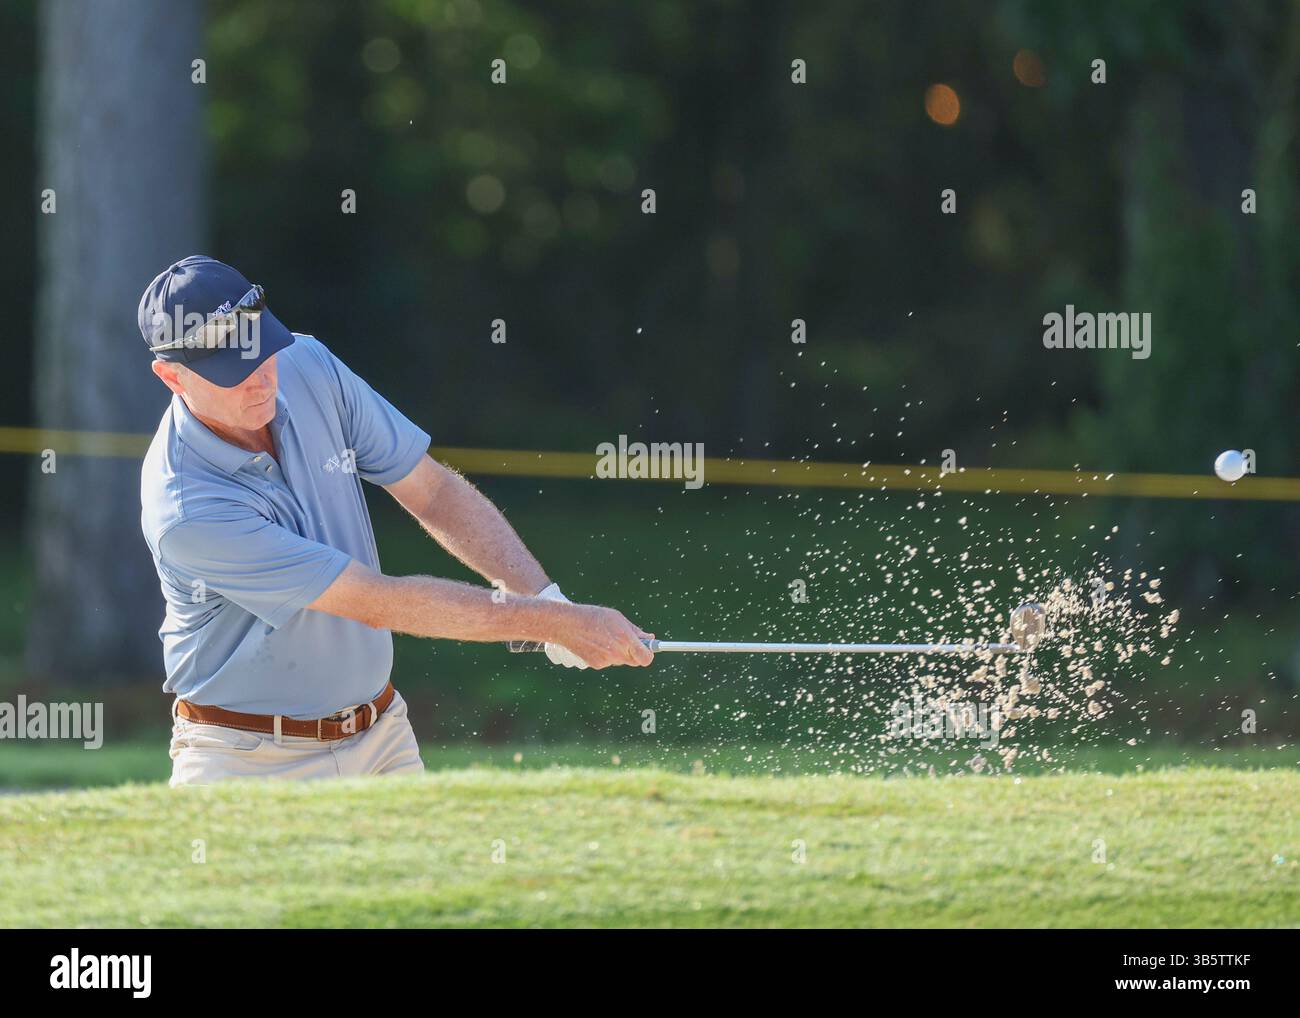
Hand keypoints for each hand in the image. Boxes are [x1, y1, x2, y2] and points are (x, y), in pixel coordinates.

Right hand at [535, 584, 653, 668]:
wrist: (567, 624)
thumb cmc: (593, 617)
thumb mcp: (618, 618)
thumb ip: (635, 630)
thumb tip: (649, 637)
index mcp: (625, 639)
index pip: (646, 658)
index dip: (648, 654)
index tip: (648, 649)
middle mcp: (617, 653)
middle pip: (634, 660)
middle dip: (633, 652)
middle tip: (625, 639)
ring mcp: (606, 661)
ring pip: (620, 660)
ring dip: (618, 652)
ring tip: (605, 637)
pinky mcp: (596, 665)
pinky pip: (608, 662)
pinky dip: (605, 654)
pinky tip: (596, 643)